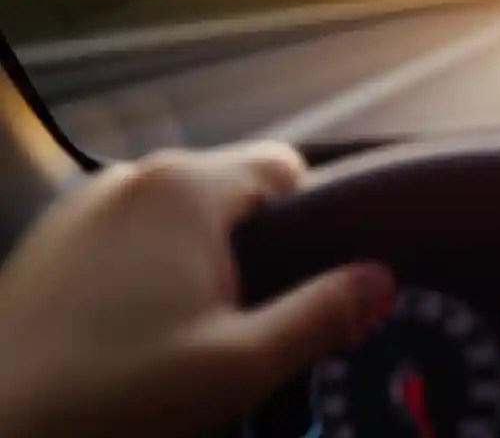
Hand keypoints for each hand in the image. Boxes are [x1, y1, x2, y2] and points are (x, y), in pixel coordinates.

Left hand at [0, 142, 396, 436]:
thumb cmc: (112, 398)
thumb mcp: (239, 366)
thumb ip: (322, 314)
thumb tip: (382, 280)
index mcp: (185, 190)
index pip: (286, 168)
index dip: (311, 222)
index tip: (303, 283)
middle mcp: (134, 177)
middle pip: (233, 191)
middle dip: (252, 248)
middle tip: (242, 323)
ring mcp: (84, 203)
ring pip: (181, 215)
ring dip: (199, 259)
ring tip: (184, 332)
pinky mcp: (52, 237)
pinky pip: (131, 233)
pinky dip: (149, 268)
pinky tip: (135, 329)